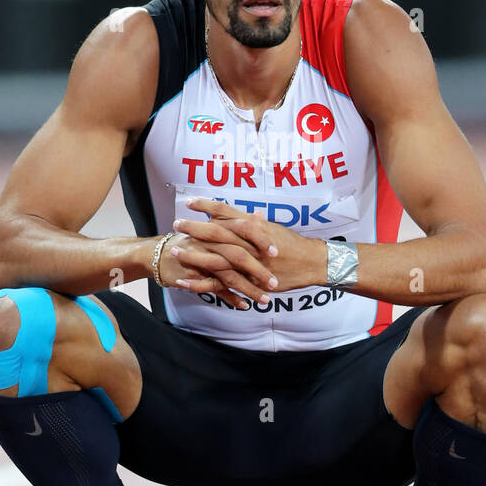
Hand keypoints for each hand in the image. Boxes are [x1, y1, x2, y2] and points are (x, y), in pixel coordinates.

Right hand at [159, 224, 276, 307]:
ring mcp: (202, 260)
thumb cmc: (194, 240)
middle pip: (238, 255)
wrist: (161, 254)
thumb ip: (239, 223)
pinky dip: (230, 297)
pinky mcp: (195, 277)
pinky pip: (215, 288)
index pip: (244, 230)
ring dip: (248, 289)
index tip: (277, 253)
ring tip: (265, 300)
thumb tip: (260, 215)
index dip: (261, 240)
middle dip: (258, 270)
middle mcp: (211, 242)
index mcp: (219, 227)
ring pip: (229, 275)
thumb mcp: (215, 227)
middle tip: (275, 283)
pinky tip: (243, 305)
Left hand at [168, 197, 326, 299]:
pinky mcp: (248, 279)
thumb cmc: (296, 245)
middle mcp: (248, 241)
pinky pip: (220, 282)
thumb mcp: (275, 230)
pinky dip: (201, 283)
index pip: (226, 211)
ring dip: (192, 254)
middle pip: (216, 232)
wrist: (312, 263)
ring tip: (174, 251)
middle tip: (176, 224)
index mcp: (253, 226)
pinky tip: (185, 281)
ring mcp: (248, 261)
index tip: (190, 203)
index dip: (207, 206)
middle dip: (194, 228)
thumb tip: (248, 216)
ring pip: (215, 257)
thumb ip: (259, 224)